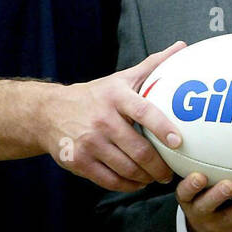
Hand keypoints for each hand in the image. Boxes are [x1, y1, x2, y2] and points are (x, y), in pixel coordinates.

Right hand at [39, 41, 186, 191]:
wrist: (49, 112)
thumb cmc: (96, 95)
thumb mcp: (121, 78)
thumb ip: (152, 65)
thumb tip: (181, 46)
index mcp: (116, 97)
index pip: (144, 112)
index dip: (163, 127)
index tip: (178, 141)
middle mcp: (102, 120)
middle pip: (138, 149)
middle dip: (159, 166)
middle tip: (170, 172)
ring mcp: (89, 142)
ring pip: (126, 168)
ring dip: (146, 178)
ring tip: (155, 177)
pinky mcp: (78, 161)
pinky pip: (110, 180)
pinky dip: (127, 185)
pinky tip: (136, 182)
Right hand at [178, 173, 231, 231]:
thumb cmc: (204, 198)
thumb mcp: (195, 190)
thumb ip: (203, 171)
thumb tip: (215, 140)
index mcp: (190, 201)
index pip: (185, 193)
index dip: (191, 186)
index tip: (199, 176)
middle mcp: (204, 213)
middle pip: (208, 206)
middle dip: (218, 195)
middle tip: (230, 185)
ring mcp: (223, 223)